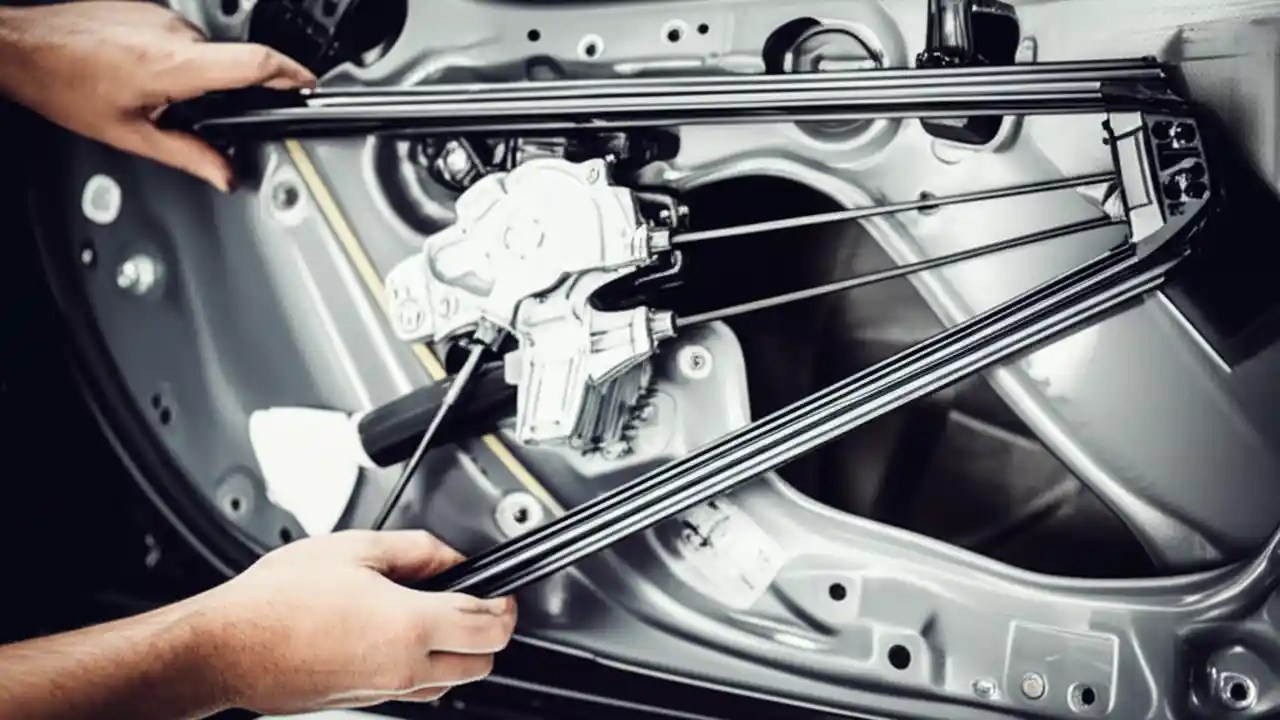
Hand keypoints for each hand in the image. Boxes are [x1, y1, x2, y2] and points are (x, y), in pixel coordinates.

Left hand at [0, 2, 315, 190]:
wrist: (19, 47)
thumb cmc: (63, 84)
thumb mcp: (131, 136)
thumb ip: (190, 156)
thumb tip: (225, 175)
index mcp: (176, 65)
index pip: (255, 63)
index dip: (292, 74)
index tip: (310, 85)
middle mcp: (172, 32)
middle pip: (227, 62)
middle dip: (221, 90)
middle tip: (192, 112)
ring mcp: (158, 13)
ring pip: (199, 49)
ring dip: (188, 73)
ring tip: (149, 90)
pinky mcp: (144, 5)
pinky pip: (174, 33)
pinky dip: (168, 56)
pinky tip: (136, 70)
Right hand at [190, 530, 516, 713]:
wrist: (225, 647)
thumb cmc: (275, 600)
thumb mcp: (354, 548)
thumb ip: (416, 549)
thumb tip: (449, 556)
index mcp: (409, 626)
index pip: (490, 627)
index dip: (507, 606)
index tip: (503, 591)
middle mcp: (402, 668)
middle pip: (481, 663)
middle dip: (489, 633)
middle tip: (476, 602)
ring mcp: (383, 691)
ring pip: (451, 684)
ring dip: (459, 654)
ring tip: (438, 616)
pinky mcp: (362, 699)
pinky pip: (414, 690)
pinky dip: (424, 668)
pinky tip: (400, 635)